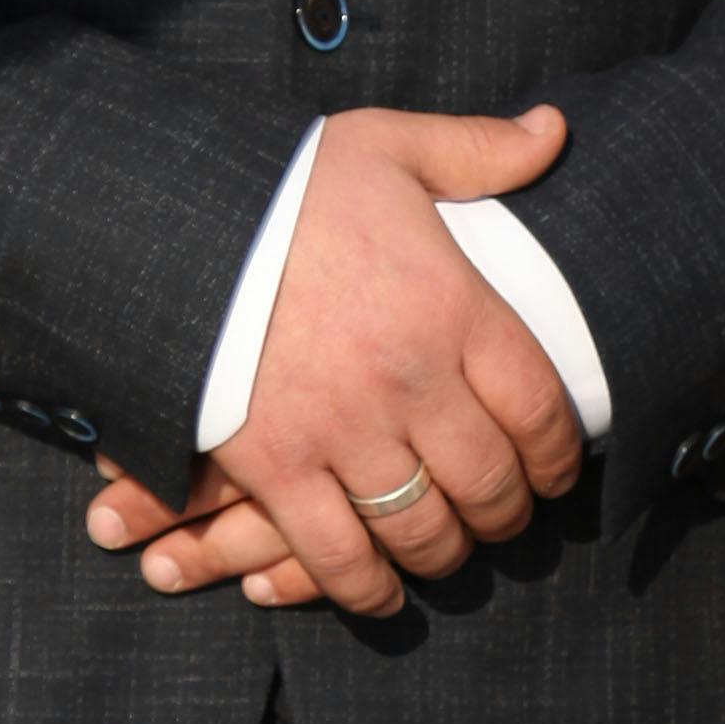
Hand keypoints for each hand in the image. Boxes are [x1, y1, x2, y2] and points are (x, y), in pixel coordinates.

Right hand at [87, 104, 583, 618]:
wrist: (167, 218)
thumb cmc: (283, 185)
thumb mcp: (387, 147)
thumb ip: (479, 151)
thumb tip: (555, 131)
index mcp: (453, 306)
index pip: (541, 407)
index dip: (558, 454)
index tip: (554, 471)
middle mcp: (411, 379)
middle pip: (492, 480)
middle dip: (508, 511)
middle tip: (504, 515)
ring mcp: (343, 430)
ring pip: (424, 527)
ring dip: (445, 551)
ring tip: (448, 549)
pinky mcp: (276, 468)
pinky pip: (338, 555)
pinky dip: (367, 589)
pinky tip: (381, 592)